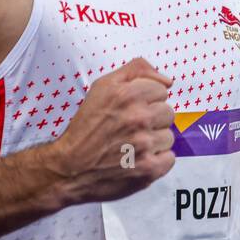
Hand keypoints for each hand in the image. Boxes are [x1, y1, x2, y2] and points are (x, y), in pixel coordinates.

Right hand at [48, 58, 175, 204]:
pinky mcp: (149, 169)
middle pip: (168, 113)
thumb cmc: (86, 127)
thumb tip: (167, 80)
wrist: (70, 166)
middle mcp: (138, 118)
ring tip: (132, 144)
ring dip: (154, 141)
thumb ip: (137, 70)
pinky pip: (169, 159)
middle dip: (152, 120)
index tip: (131, 109)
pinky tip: (137, 159)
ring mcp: (145, 145)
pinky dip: (156, 161)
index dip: (146, 100)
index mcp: (128, 94)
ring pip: (168, 137)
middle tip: (131, 128)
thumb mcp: (104, 86)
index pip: (161, 90)